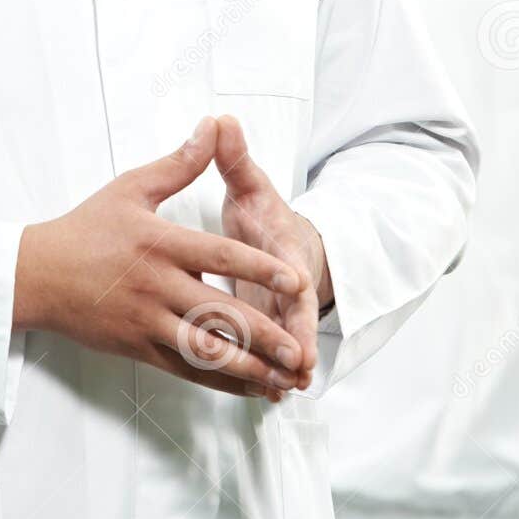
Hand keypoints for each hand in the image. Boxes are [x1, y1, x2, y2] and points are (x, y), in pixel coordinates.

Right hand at [13, 116, 311, 399]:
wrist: (36, 274)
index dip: (261, 270)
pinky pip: (185, 369)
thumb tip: (211, 126)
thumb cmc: (85, 229)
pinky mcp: (137, 347)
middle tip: (298, 347)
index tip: (296, 282)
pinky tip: (247, 385)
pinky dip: (219, 380)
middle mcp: (157, 285)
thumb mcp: (131, 188)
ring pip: (204, 350)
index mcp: (161, 243)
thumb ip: (178, 164)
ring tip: (282, 378)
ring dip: (247, 367)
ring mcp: (146, 320)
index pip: (221, 256)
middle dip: (262, 334)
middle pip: (218, 312)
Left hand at [216, 114, 332, 390]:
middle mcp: (287, 285)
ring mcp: (279, 314)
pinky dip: (267, 376)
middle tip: (298, 363)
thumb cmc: (266, 217)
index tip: (297, 287)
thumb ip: (234, 159)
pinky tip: (266, 399)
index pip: (289, 260)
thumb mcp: (252, 185)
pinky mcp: (267, 333)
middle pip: (293, 312)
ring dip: (283, 364)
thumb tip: (221, 119)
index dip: (292, 274)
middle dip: (296, 336)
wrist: (288, 245)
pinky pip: (266, 357)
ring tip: (283, 391)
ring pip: (281, 342)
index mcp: (283, 248)